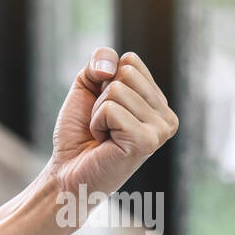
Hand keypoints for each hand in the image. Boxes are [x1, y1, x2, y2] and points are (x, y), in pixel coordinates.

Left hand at [44, 47, 178, 201]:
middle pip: (126, 72)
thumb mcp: (87, 85)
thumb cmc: (79, 133)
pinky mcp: (146, 141)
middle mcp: (166, 116)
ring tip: (104, 135)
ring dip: (98, 112)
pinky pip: (111, 109)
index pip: (131, 61)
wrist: (68, 173)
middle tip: (103, 124)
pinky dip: (97, 123)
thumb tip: (112, 67)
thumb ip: (101, 61)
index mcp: (158, 103)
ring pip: (117, 89)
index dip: (104, 80)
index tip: (104, 109)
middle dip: (102, 95)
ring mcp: (160, 130)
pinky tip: (105, 143)